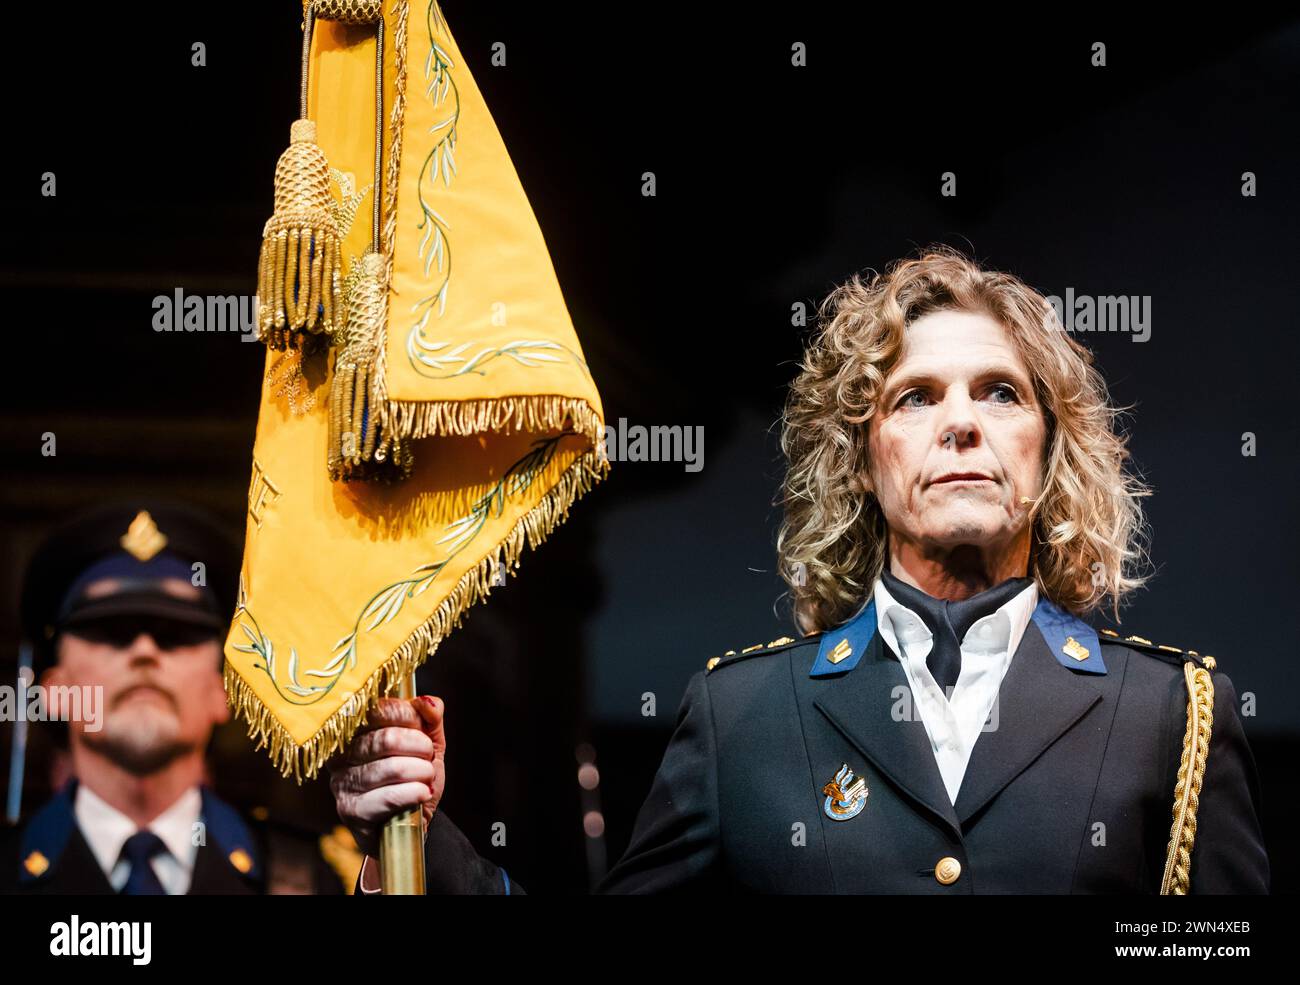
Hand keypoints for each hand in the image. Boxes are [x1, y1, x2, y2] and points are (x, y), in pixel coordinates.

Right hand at [329, 695, 445, 857]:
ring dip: (421, 773)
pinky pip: (389, 797)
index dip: (409, 716)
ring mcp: (342, 784)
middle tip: (427, 759)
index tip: (422, 731)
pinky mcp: (351, 811)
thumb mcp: (428, 744)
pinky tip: (421, 795)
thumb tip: (427, 702)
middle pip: (388, 739)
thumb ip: (430, 719)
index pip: (379, 710)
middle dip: (420, 748)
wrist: (408, 825)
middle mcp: (341, 755)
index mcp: (354, 731)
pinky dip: (415, 794)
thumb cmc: (413, 779)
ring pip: (392, 768)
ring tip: (425, 779)